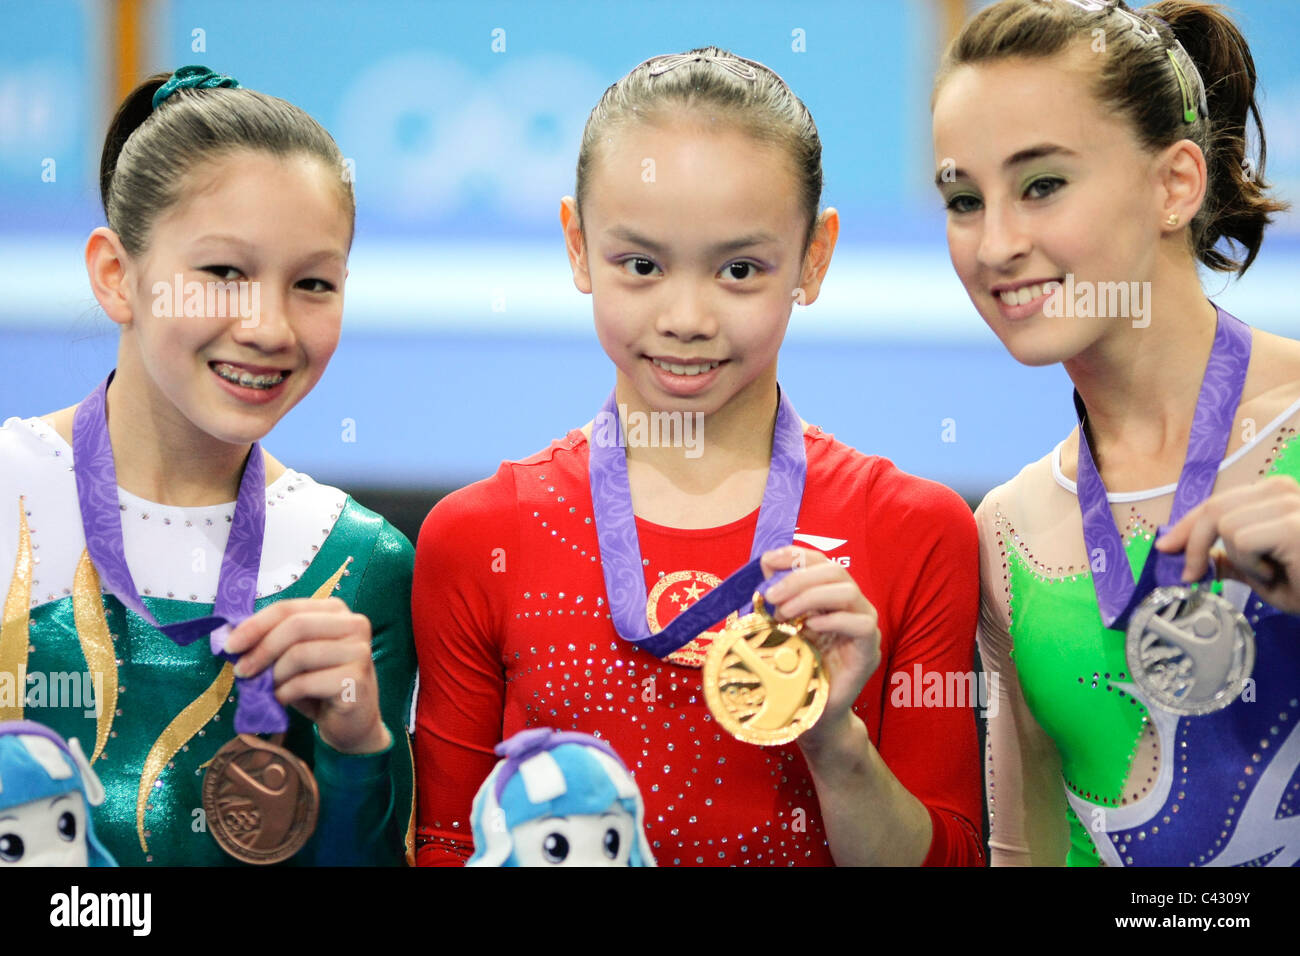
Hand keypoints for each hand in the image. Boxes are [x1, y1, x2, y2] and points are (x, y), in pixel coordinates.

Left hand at [223, 597, 391, 753]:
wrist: (351, 723)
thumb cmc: (319, 687)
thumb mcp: (293, 658)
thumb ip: (271, 642)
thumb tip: (230, 636)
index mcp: (336, 611)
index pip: (289, 608)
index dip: (256, 625)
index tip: (230, 646)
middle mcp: (354, 624)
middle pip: (296, 626)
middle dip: (261, 649)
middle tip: (241, 671)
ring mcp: (359, 651)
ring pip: (300, 654)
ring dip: (274, 676)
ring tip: (267, 690)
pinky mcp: (356, 679)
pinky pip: (305, 682)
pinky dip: (284, 693)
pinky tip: (282, 701)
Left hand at [759, 546, 880, 752]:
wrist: (812, 714)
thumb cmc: (796, 671)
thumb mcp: (781, 630)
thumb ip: (777, 602)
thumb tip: (763, 571)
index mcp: (831, 596)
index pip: (820, 562)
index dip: (795, 555)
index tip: (767, 560)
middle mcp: (852, 606)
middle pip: (834, 572)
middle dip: (798, 578)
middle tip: (771, 596)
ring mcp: (864, 627)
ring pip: (848, 592)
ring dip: (810, 596)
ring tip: (784, 614)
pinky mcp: (868, 650)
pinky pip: (860, 624)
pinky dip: (832, 621)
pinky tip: (809, 628)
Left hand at [1155, 474, 1299, 612]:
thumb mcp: (1263, 575)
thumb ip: (1232, 561)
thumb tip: (1196, 558)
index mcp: (1275, 495)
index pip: (1218, 502)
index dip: (1187, 526)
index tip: (1166, 547)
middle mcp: (1283, 490)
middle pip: (1213, 507)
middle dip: (1193, 542)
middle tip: (1190, 575)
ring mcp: (1290, 503)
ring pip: (1224, 524)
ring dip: (1239, 560)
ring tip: (1271, 572)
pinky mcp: (1293, 523)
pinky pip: (1241, 540)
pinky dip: (1252, 565)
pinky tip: (1280, 572)